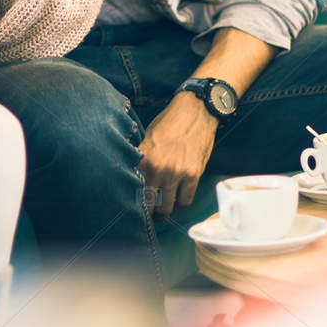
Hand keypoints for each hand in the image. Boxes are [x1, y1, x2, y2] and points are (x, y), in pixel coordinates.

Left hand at [139, 91, 217, 218]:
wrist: (196, 112)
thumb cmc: (170, 122)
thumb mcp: (147, 137)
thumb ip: (141, 157)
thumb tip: (132, 174)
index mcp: (143, 158)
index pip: (132, 188)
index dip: (130, 200)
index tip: (130, 207)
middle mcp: (158, 168)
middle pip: (148, 202)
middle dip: (147, 212)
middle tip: (146, 215)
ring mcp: (177, 173)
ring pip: (167, 206)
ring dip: (163, 212)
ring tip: (161, 214)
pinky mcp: (193, 175)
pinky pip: (185, 200)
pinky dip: (180, 206)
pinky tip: (177, 204)